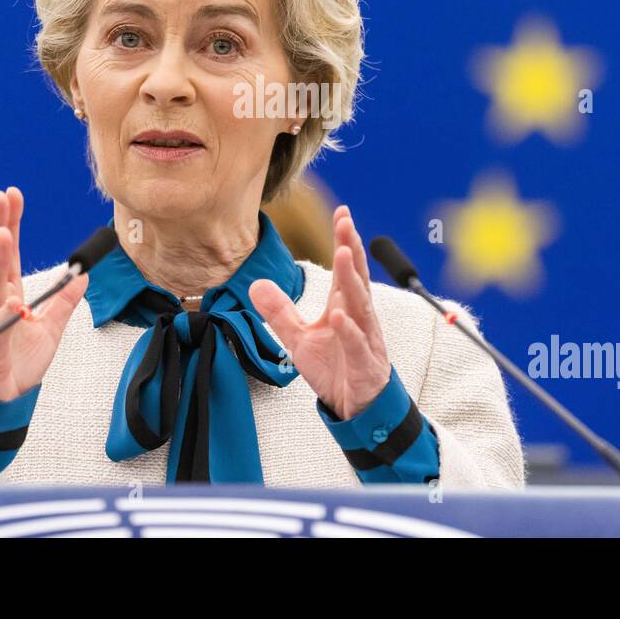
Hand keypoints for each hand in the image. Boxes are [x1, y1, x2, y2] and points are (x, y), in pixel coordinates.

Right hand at [0, 187, 87, 402]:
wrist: (3, 400)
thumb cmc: (19, 362)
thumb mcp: (51, 327)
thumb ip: (63, 300)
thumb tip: (83, 274)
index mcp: (7, 294)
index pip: (8, 251)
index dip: (10, 222)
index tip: (11, 194)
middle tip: (0, 197)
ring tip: (6, 234)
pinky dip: (4, 314)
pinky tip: (13, 300)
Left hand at [249, 205, 390, 419]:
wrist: (356, 405)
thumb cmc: (335, 367)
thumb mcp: (299, 338)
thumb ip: (280, 312)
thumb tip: (255, 284)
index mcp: (345, 306)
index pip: (346, 268)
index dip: (345, 240)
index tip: (342, 213)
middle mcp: (358, 316)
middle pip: (356, 276)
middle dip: (351, 248)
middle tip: (346, 222)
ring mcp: (364, 338)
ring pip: (361, 304)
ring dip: (352, 278)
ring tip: (343, 254)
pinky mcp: (364, 362)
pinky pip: (356, 342)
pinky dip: (348, 329)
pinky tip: (338, 315)